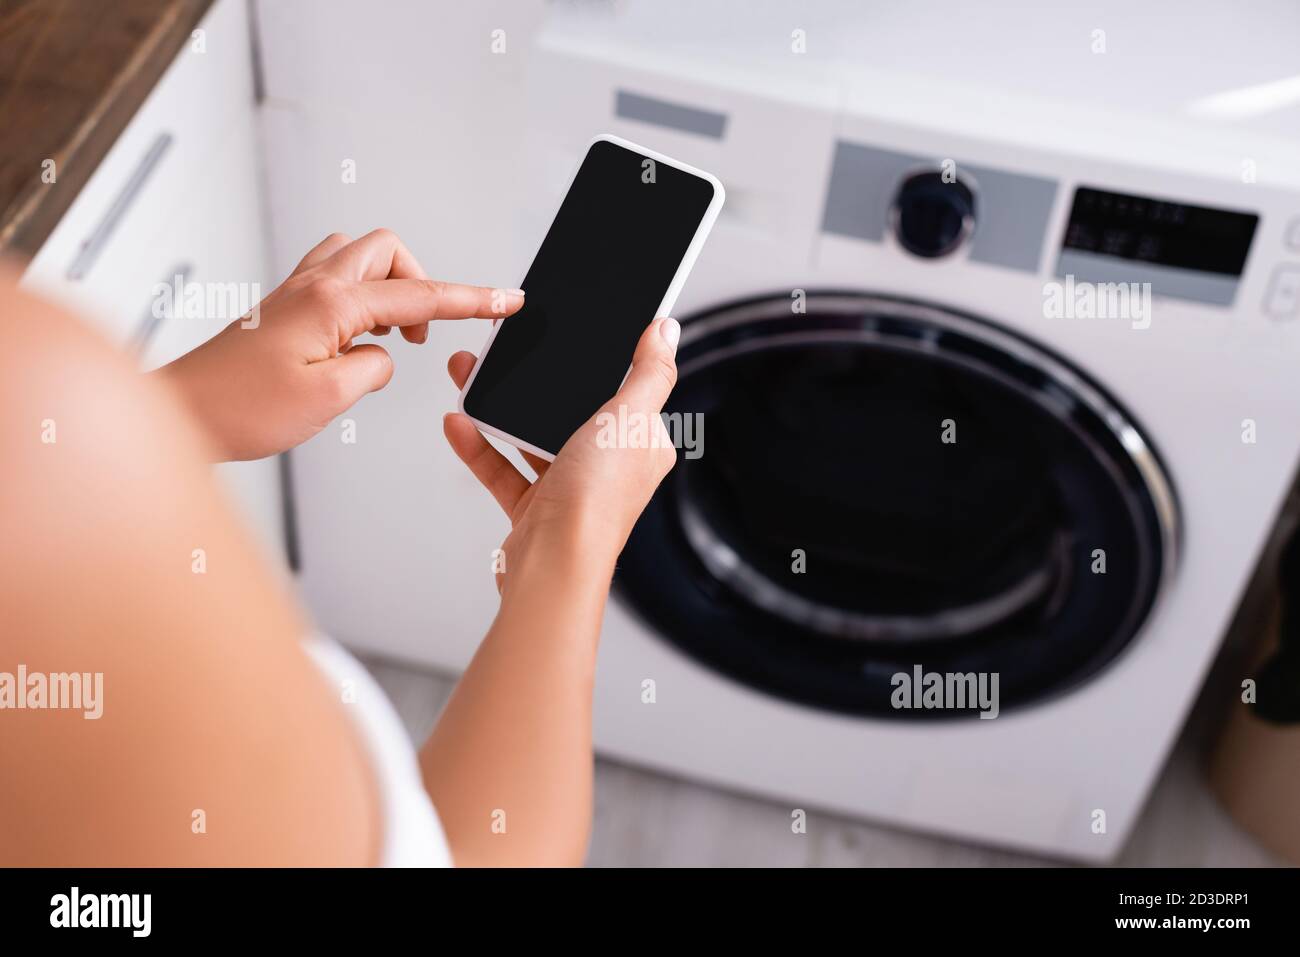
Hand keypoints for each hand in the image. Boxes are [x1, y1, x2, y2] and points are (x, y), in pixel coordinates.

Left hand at [159, 229, 523, 460]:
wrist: (183, 412)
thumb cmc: (240, 409)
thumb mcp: (327, 399)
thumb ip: (372, 368)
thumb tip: (383, 356)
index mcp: (330, 303)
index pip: (419, 295)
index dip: (471, 300)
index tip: (507, 300)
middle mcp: (312, 285)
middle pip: (388, 252)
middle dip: (421, 284)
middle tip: (424, 333)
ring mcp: (293, 292)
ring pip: (358, 256)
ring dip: (388, 285)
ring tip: (392, 334)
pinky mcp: (281, 308)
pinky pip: (334, 277)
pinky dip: (360, 297)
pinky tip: (356, 338)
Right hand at [443, 316, 681, 593]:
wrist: (553, 565)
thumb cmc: (598, 500)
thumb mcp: (629, 418)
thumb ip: (650, 372)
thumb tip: (667, 330)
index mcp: (642, 445)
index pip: (627, 393)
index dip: (600, 363)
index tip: (571, 336)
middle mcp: (610, 467)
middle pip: (571, 411)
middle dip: (537, 383)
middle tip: (507, 352)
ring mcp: (571, 488)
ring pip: (531, 436)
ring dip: (500, 409)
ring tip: (471, 377)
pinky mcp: (535, 508)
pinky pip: (502, 468)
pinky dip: (479, 446)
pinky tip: (459, 422)